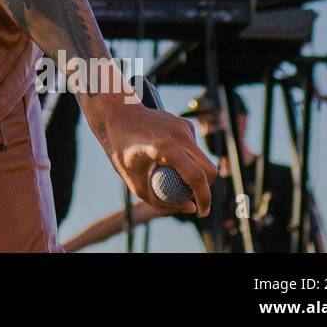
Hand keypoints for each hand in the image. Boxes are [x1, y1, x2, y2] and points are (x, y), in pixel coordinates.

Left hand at [92, 103, 216, 215]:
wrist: (117, 115)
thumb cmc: (121, 151)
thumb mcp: (134, 182)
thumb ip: (161, 201)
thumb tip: (191, 208)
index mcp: (164, 148)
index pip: (196, 176)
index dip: (204, 198)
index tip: (202, 212)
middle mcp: (178, 135)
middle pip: (209, 168)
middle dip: (206, 188)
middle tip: (192, 198)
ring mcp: (183, 127)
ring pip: (203, 158)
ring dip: (196, 172)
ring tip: (170, 173)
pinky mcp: (184, 123)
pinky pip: (194, 148)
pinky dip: (188, 158)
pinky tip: (166, 155)